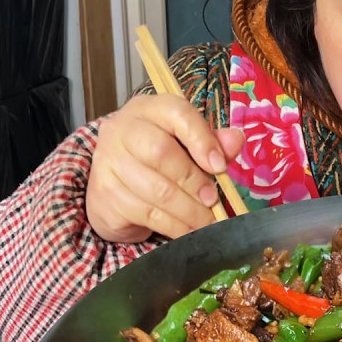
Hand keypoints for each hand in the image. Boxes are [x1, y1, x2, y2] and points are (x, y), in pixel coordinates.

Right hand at [86, 93, 244, 242]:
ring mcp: (109, 161)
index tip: (220, 167)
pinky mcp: (105, 193)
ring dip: (188, 211)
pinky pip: (146, 213)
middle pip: (161, 152)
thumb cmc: (157, 161)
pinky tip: (189, 231)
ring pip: (155, 190)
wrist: (113, 186)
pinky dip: (174, 226)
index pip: (177, 113)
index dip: (202, 140)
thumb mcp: (186, 145)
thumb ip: (212, 142)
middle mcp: (123, 129)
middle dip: (193, 181)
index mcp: (149, 109)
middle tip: (213, 201)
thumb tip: (236, 140)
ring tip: (207, 223)